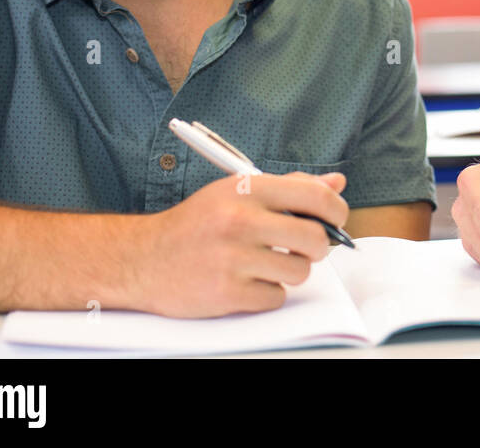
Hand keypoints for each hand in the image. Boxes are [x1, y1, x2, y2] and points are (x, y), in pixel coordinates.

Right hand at [132, 171, 348, 316]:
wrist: (142, 259)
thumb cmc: (196, 224)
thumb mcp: (236, 193)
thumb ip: (289, 188)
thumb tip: (336, 183)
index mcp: (246, 190)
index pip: (315, 195)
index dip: (336, 210)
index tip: (336, 219)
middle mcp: (240, 221)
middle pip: (314, 238)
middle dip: (317, 246)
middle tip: (304, 247)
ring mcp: (232, 259)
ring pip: (299, 271)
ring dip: (290, 271)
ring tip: (268, 264)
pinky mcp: (226, 293)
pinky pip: (276, 297)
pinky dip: (267, 294)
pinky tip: (248, 282)